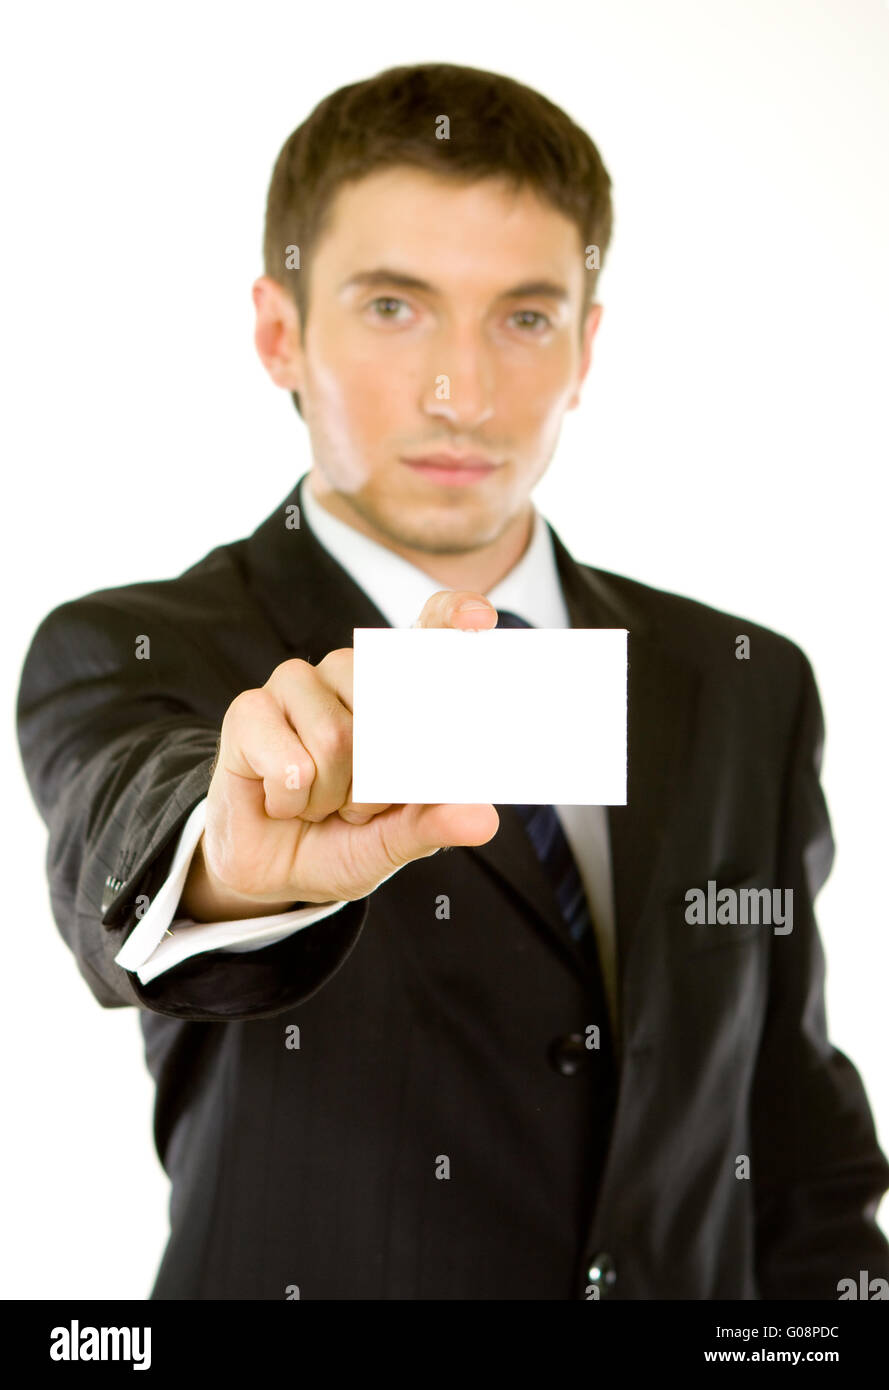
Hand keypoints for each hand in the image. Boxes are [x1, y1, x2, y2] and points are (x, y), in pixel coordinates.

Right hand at [180, 590, 500, 920]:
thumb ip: (435, 823)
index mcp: (394, 691)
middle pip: (386, 707)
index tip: (479, 618)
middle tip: (361, 807)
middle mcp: (349, 674)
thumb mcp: (396, 840)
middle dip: (381, 780)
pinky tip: (281, 802)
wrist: (268, 869)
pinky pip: (290, 763)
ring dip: (333, 796)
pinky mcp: (248, 709)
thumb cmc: (340, 840)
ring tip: (320, 804)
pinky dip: (292, 802)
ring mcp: (296, 684)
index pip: (428, 635)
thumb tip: (484, 818)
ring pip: (337, 738)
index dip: (451, 619)